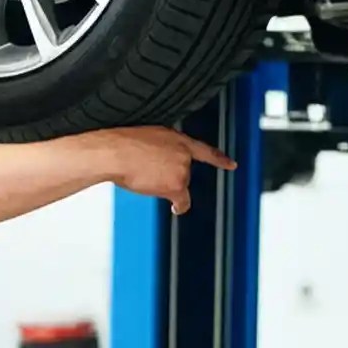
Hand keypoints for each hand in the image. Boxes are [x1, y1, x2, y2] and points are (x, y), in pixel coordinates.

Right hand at [92, 125, 235, 214]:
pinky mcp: (176, 185)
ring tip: (143, 178)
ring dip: (164, 186)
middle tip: (148, 173)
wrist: (115, 153)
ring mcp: (182, 170)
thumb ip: (161, 149)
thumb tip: (159, 164)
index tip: (232, 165)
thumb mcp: (146, 138)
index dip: (219, 159)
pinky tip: (174, 209)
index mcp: (178, 139)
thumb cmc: (122, 145)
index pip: (204, 151)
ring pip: (178, 186)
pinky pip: (182, 201)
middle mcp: (184, 154)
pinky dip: (179, 206)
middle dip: (169, 176)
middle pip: (184, 174)